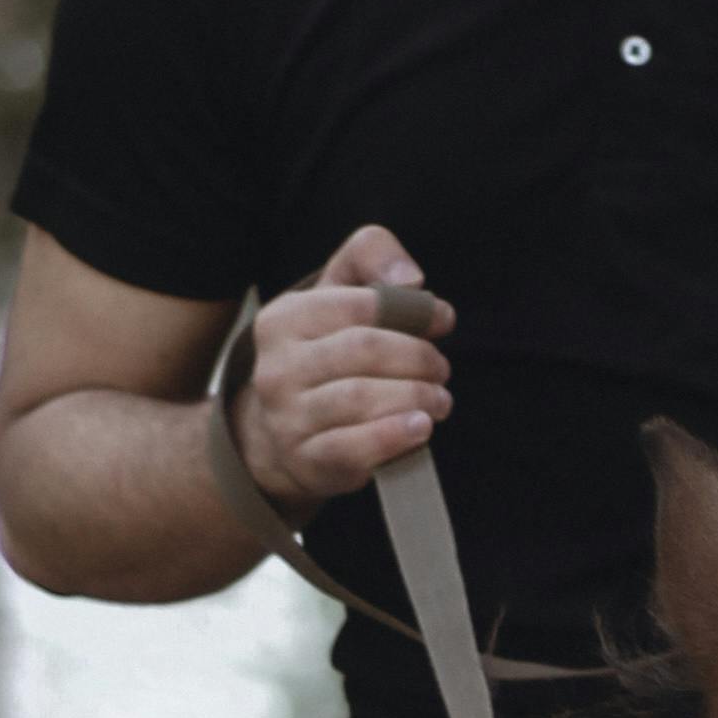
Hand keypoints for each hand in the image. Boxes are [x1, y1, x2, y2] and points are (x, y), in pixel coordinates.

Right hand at [227, 224, 453, 512]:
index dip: (411, 310)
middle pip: (364, 350)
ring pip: (361, 398)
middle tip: (441, 370)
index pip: (358, 304)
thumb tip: (411, 280)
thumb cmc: (325, 354)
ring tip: (439, 400)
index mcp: (284, 319)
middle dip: (418, 358)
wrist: (283, 436)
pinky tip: (421, 426)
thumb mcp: (339, 293)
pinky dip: (397, 434)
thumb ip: (371, 256)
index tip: (441, 321)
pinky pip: (356, 446)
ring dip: (416, 396)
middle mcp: (276, 367)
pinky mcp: (307, 460)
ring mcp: (287, 418)